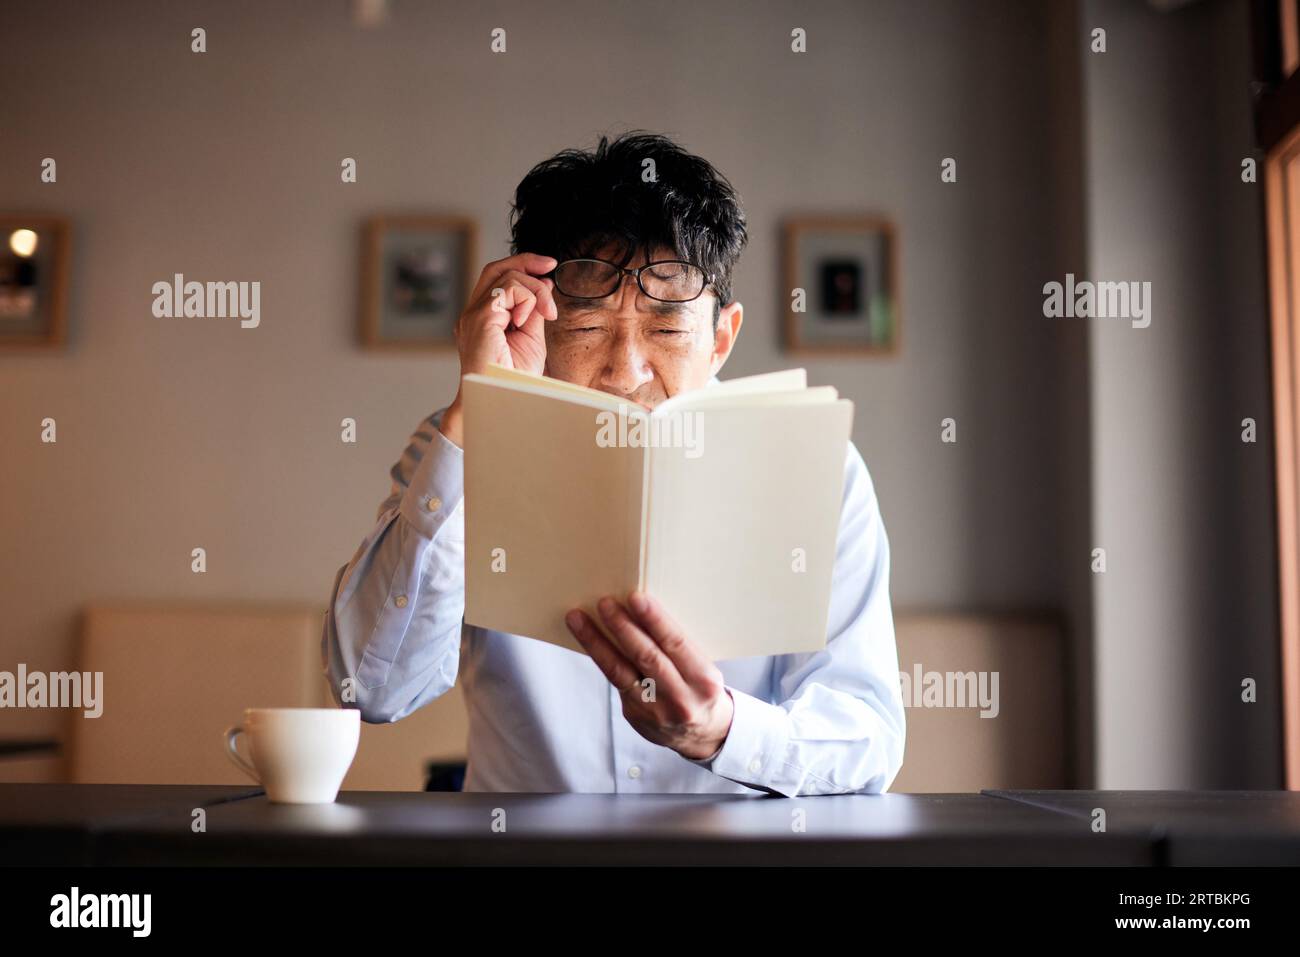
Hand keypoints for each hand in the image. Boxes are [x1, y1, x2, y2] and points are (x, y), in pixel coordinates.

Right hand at [438, 252, 558, 445]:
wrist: (502, 400)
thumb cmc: (513, 379)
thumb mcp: (530, 338)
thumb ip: (533, 311)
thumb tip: (543, 283)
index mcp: (483, 318)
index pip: (498, 279)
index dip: (523, 268)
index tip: (548, 272)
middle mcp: (473, 314)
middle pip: (496, 268)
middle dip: (526, 260)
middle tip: (550, 266)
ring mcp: (473, 315)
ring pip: (506, 275)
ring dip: (535, 290)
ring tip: (545, 314)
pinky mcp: (480, 318)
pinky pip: (508, 289)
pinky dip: (527, 299)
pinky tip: (527, 320)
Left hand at [565, 591, 734, 760]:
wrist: (702, 734)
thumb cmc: (699, 687)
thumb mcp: (703, 668)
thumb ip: (678, 646)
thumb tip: (639, 609)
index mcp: (703, 680)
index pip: (676, 644)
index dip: (655, 620)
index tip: (635, 597)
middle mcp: (680, 698)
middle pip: (646, 657)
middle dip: (622, 627)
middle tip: (604, 603)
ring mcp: (655, 710)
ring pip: (620, 671)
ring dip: (596, 642)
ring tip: (578, 618)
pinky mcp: (634, 714)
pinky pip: (614, 680)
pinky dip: (600, 656)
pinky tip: (587, 639)